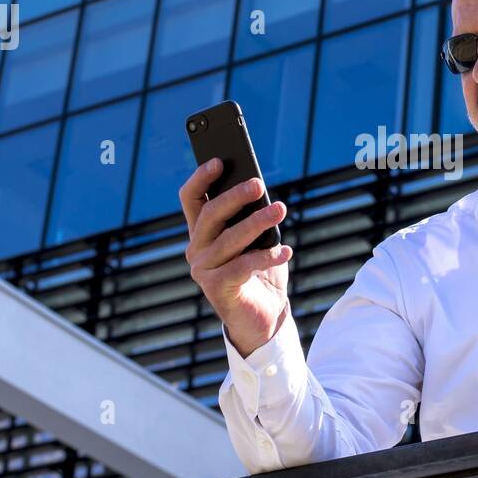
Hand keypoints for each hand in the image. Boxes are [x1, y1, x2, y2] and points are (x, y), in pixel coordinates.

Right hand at [179, 157, 292, 356]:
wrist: (262, 317)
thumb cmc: (260, 272)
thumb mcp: (257, 239)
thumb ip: (252, 216)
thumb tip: (259, 189)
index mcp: (202, 231)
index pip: (191, 199)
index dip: (201, 178)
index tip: (220, 160)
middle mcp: (197, 248)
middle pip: (210, 214)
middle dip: (235, 196)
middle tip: (258, 184)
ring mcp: (203, 270)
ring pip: (229, 238)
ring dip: (257, 222)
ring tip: (280, 209)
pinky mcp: (216, 289)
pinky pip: (242, 266)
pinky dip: (266, 256)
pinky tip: (285, 250)